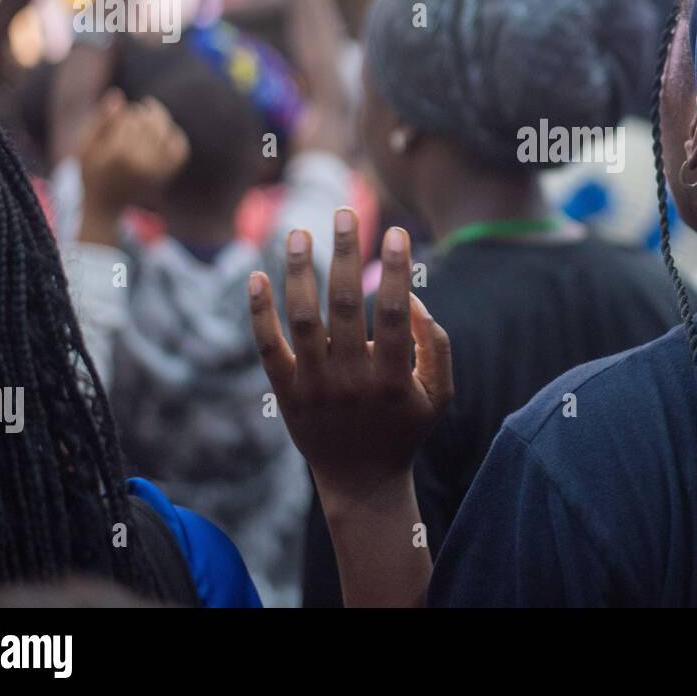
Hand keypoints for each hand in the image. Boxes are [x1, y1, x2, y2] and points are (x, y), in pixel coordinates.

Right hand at [79, 91, 189, 220]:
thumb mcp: (84, 146)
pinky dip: (175, 135)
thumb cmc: (91, 172)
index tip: (115, 120)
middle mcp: (142, 163)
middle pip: (148, 122)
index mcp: (119, 155)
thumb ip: (99, 120)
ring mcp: (158, 170)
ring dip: (157, 120)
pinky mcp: (167, 174)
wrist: (105, 204)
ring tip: (147, 116)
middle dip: (139, 115)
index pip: (129, 118)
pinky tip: (163, 131)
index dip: (123, 113)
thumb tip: (118, 95)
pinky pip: (180, 147)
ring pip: (166, 130)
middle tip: (129, 119)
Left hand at [248, 214, 452, 501]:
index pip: (390, 313)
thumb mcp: (440, 393)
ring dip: (299, 272)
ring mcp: (314, 387)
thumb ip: (434, 343)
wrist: (361, 482)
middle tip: (344, 212)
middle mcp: (350, 381)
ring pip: (302, 320)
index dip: (394, 269)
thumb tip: (408, 295)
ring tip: (299, 232)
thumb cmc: (406, 428)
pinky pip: (267, 347)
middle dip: (345, 254)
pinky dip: (259, 312)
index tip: (396, 231)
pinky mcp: (285, 393)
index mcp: (392, 379)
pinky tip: (256, 276)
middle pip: (343, 306)